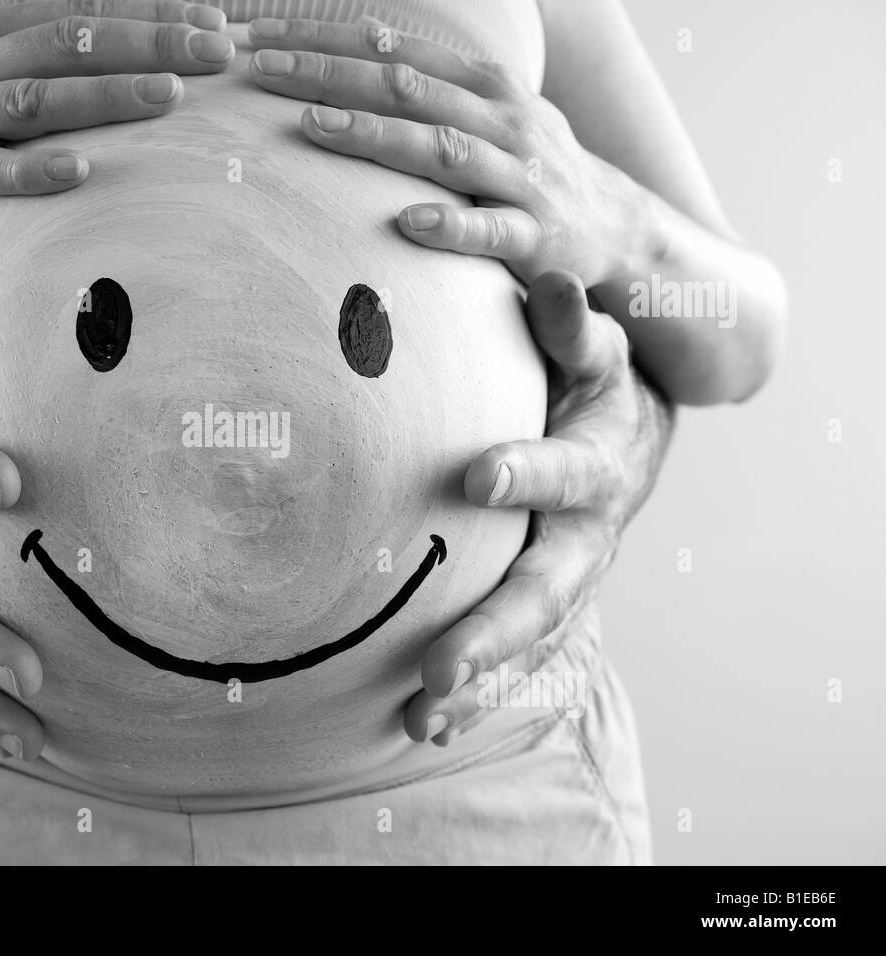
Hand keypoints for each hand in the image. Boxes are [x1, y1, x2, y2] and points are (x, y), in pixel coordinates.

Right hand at [0, 0, 233, 237]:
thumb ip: (43, 57)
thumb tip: (128, 49)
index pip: (77, 6)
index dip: (147, 9)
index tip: (214, 18)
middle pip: (67, 41)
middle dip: (148, 41)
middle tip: (217, 51)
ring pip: (33, 98)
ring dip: (106, 95)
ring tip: (171, 97)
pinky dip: (32, 171)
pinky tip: (82, 171)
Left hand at [246, 17, 647, 285]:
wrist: (615, 223)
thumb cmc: (525, 164)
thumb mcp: (481, 110)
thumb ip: (423, 87)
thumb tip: (348, 53)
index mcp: (480, 82)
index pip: (391, 49)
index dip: (323, 38)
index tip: (257, 34)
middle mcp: (501, 117)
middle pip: (404, 88)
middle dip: (327, 74)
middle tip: (259, 70)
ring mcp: (519, 174)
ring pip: (440, 149)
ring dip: (375, 136)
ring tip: (313, 127)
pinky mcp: (535, 233)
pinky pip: (489, 228)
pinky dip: (449, 225)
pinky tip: (406, 224)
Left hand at [403, 272, 674, 743]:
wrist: (634, 438)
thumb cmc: (594, 383)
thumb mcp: (595, 353)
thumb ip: (573, 328)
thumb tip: (551, 281)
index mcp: (598, 462)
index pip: (565, 469)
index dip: (528, 473)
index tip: (474, 479)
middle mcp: (590, 533)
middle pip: (547, 588)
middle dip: (495, 631)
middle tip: (441, 669)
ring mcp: (573, 579)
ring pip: (530, 639)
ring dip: (481, 681)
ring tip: (424, 717)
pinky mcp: (555, 607)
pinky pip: (520, 659)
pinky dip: (480, 694)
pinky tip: (427, 727)